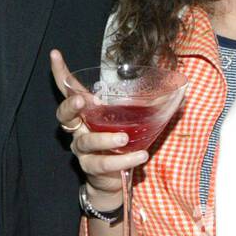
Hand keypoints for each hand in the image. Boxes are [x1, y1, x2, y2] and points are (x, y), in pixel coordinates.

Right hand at [48, 49, 184, 204]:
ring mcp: (83, 149)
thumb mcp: (133, 120)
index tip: (55, 54)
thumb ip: (149, 105)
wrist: (113, 180)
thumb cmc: (122, 143)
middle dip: (70, 106)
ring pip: (86, 142)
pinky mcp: (92, 168)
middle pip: (64, 115)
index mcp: (87, 112)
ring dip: (104, 139)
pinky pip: (103, 164)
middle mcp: (79, 129)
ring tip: (123, 139)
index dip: (60, 72)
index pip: (68, 89)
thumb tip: (181, 89)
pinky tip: (139, 156)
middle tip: (82, 101)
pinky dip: (123, 160)